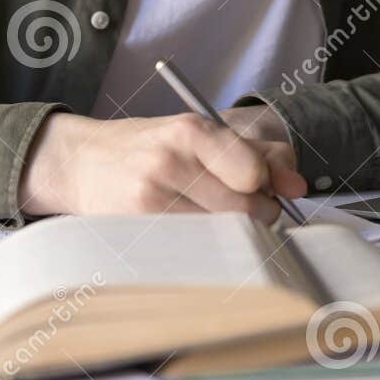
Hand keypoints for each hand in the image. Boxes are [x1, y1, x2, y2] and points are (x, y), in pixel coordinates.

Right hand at [18, 111, 306, 219]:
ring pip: (222, 233)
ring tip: (212, 219)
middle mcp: (169, 162)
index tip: (256, 187)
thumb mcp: (199, 134)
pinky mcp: (137, 230)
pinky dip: (205, 247)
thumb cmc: (149, 147)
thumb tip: (297, 186)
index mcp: (190, 130)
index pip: (253, 172)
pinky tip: (191, 233)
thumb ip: (257, 153)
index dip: (265, 186)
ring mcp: (150, 199)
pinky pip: (195, 250)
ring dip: (231, 234)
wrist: (82, 161)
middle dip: (256, 214)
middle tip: (241, 209)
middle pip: (244, 208)